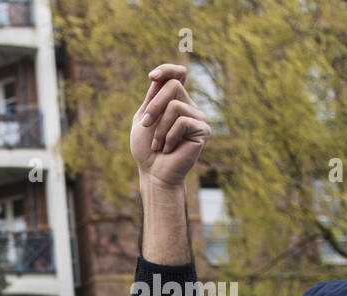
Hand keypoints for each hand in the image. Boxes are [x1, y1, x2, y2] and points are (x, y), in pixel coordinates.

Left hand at [130, 64, 209, 191]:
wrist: (154, 174)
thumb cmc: (146, 149)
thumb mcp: (143, 120)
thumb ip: (151, 99)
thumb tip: (159, 77)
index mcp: (174, 101)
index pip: (178, 75)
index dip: (167, 70)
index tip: (152, 77)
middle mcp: (189, 106)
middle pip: (172, 86)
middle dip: (153, 107)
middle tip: (145, 126)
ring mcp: (197, 117)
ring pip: (174, 106)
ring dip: (159, 128)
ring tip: (158, 144)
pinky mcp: (203, 129)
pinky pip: (182, 122)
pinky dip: (168, 137)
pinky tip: (169, 149)